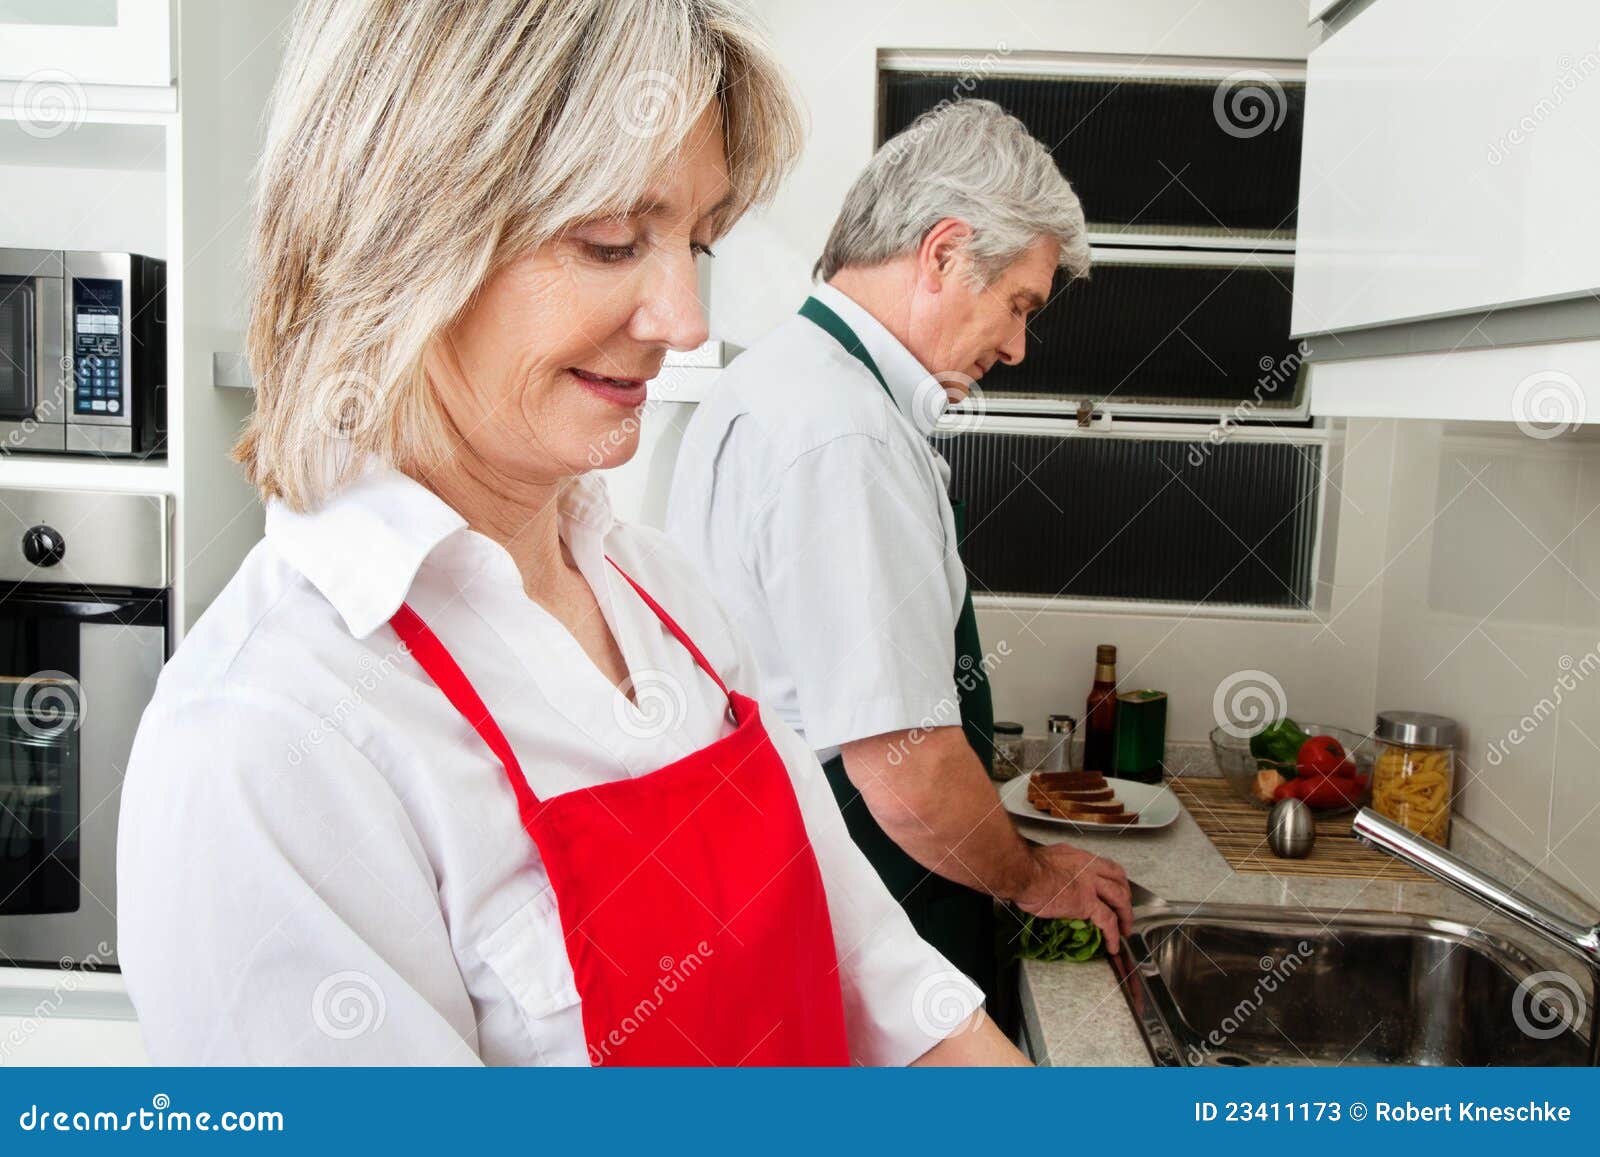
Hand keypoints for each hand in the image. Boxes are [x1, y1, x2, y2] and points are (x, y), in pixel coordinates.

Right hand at [1012, 843, 1133, 953]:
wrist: (1023, 874)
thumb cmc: (1025, 868)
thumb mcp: (1046, 861)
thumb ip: (1056, 869)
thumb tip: (1051, 879)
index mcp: (1078, 857)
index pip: (1104, 865)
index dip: (1114, 879)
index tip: (1115, 888)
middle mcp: (1089, 867)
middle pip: (1119, 879)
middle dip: (1126, 896)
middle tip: (1125, 909)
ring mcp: (1090, 885)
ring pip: (1119, 898)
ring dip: (1125, 915)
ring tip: (1125, 929)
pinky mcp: (1087, 904)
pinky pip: (1107, 921)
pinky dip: (1113, 935)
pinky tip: (1112, 945)